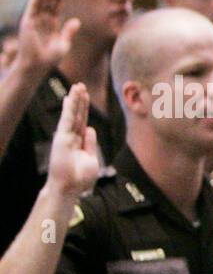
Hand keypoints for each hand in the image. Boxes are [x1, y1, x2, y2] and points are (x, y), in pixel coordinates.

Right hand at [16, 0, 79, 73]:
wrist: (37, 67)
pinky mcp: (28, 21)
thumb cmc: (50, 58)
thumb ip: (69, 31)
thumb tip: (76, 21)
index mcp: (52, 22)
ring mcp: (35, 18)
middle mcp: (43, 18)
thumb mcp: (64, 44)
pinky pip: (34, 5)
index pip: (57, 2)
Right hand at [45, 82, 98, 197]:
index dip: (84, 109)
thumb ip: (90, 143)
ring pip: (72, 114)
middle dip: (80, 100)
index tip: (85, 96)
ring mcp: (66, 137)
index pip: (83, 121)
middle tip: (81, 86)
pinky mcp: (61, 138)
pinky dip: (69, 108)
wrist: (69, 188)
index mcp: (79, 142)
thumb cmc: (80, 178)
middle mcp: (71, 137)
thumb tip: (90, 128)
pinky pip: (67, 120)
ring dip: (75, 100)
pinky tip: (70, 97)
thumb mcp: (91, 158)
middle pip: (78, 115)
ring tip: (78, 86)